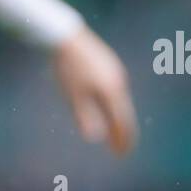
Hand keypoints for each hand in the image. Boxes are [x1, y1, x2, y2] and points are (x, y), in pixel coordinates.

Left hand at [53, 26, 138, 155]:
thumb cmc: (68, 68)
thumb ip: (86, 117)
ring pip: (121, 100)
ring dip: (118, 117)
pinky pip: (117, 89)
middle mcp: (119, 81)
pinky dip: (114, 104)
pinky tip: (108, 106)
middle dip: (122, 132)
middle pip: (124, 112)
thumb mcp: (74, 96)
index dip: (123, 140)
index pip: (123, 121)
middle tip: (121, 148)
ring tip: (114, 131)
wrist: (66, 36)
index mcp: (112, 91)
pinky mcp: (109, 63)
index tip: (122, 154)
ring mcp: (116, 70)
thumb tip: (96, 137)